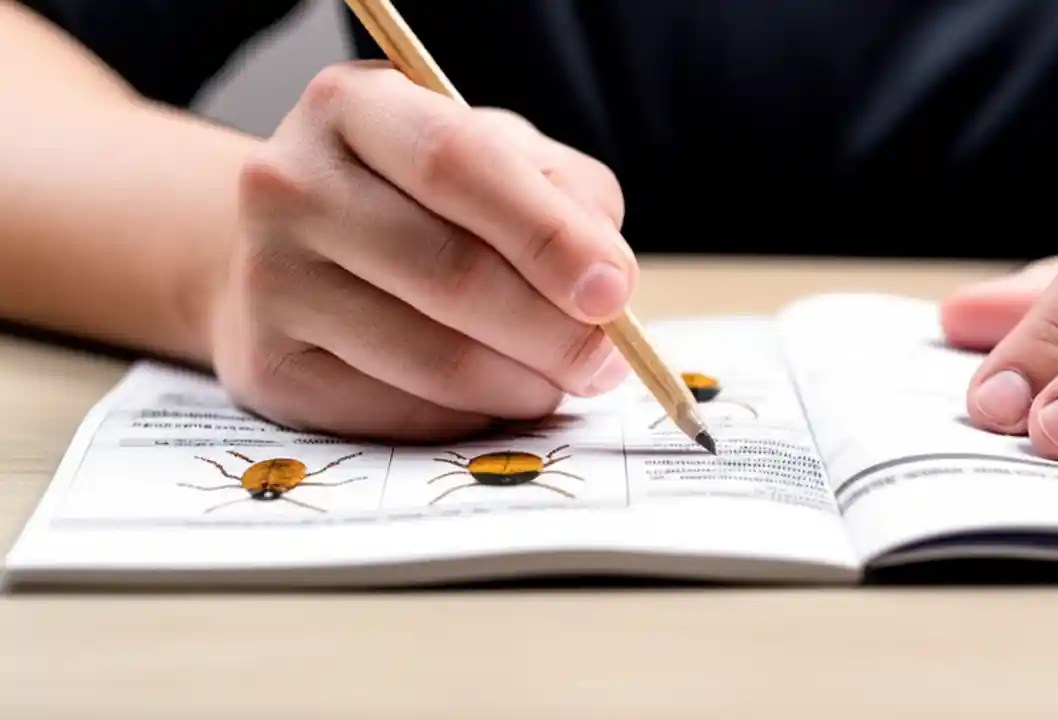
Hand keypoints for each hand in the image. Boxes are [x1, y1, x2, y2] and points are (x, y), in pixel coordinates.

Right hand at [208, 61, 635, 440]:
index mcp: (352, 106)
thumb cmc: (421, 199)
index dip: (548, 236)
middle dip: (554, 332)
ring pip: (433, 360)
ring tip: (559, 378)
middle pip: (450, 273)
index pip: (458, 164)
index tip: (613, 292)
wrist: (293, 254)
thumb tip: (608, 284)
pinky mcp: (270, 368)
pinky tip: (495, 395)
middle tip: (608, 360)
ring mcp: (268, 280)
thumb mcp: (500, 158)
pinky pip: (401, 415)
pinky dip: (473, 417)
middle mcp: (290, 185)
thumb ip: (568, 199)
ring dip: (524, 385)